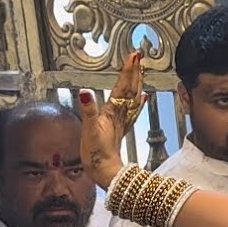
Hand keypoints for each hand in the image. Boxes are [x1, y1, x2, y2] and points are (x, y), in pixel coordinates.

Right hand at [78, 50, 147, 187]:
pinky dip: (138, 102)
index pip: (122, 86)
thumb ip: (88, 110)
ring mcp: (121, 120)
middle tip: (139, 54)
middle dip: (134, 70)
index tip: (134, 55)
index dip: (128, 70)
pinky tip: (143, 97)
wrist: (103, 172)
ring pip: (132, 97)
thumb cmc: (96, 153)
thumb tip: (85, 92)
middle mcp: (119, 114)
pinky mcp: (120, 128)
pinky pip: (132, 111)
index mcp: (112, 111)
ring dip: (136, 82)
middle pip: (130, 88)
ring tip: (140, 69)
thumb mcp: (89, 129)